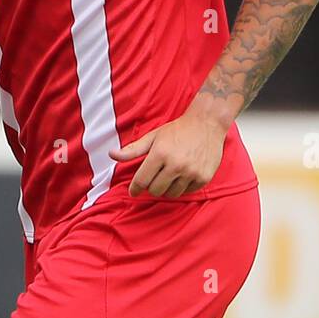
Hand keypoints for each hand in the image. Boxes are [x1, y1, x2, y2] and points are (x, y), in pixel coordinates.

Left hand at [108, 104, 229, 198]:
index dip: (135, 188)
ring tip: (169, 176)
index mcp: (160, 154)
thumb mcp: (153, 136)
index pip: (142, 180)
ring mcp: (191, 172)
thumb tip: (111, 154)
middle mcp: (176, 164)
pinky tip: (182, 176)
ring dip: (167, 188)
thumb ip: (132, 149)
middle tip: (155, 177)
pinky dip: (182, 187)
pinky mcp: (203, 178)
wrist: (207, 123)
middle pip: (155, 190)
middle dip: (152, 186)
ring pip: (171, 194)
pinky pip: (187, 192)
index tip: (133, 191)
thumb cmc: (177, 130)